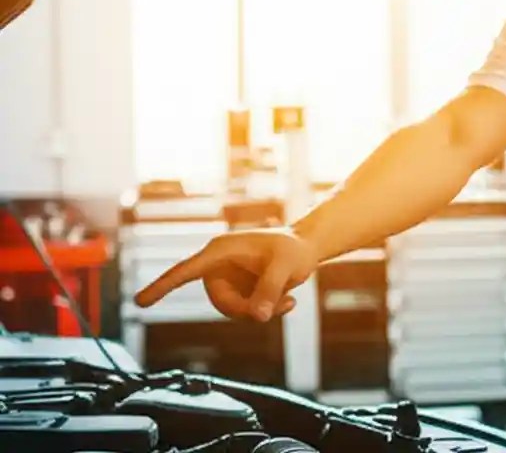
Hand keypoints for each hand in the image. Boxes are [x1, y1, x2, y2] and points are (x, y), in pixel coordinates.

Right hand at [134, 228, 321, 321]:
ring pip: (232, 312)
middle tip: (281, 303)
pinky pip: (243, 313)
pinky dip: (265, 312)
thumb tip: (259, 316)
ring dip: (260, 312)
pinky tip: (288, 300)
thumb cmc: (293, 250)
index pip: (185, 271)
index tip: (139, 301)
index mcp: (220, 251)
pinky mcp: (237, 292)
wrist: (304, 248)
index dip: (162, 286)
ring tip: (288, 300)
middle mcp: (217, 267)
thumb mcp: (286, 267)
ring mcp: (226, 281)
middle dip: (247, 309)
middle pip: (220, 303)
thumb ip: (271, 290)